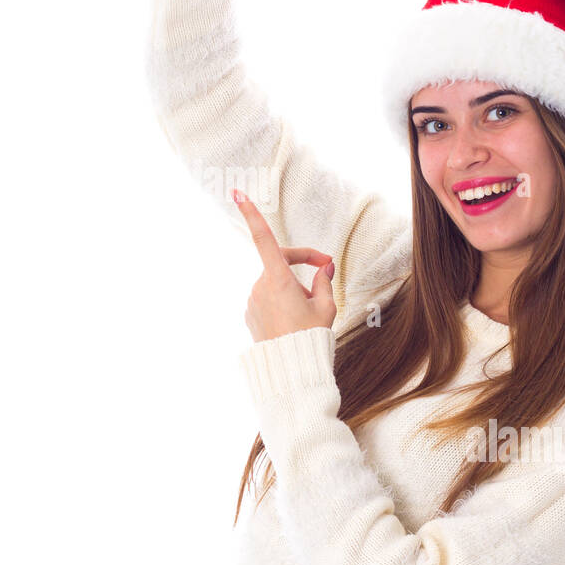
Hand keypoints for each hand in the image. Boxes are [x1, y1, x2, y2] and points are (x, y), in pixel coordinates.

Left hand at [232, 189, 337, 342]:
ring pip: (276, 284)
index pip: (264, 239)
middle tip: (326, 269)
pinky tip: (294, 322)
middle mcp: (261, 286)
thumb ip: (323, 282)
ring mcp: (253, 301)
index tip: (237, 194)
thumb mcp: (326, 307)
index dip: (252, 215)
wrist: (290, 370)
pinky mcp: (250, 314)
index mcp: (278, 279)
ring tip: (309, 312)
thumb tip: (322, 269)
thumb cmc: (309, 337)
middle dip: (301, 264)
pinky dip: (282, 302)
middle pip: (280, 263)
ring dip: (293, 289)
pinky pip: (268, 299)